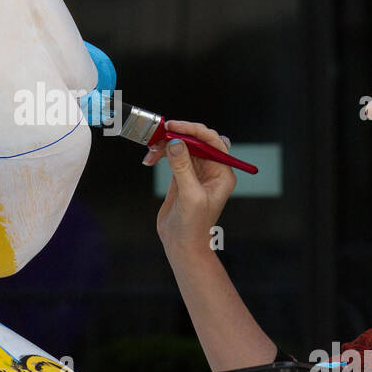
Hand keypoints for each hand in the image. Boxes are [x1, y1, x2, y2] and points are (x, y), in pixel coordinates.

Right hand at [146, 120, 236, 254]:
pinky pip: (172, 156)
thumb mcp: (190, 196)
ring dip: (166, 144)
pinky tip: (150, 159)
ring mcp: (195, 172)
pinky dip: (160, 154)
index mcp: (222, 172)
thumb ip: (183, 168)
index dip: (193, 130)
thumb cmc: (194, 226)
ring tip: (151, 150)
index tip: (174, 126)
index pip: (211, 141)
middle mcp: (211, 169)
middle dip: (178, 134)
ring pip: (182, 146)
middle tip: (159, 135)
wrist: (182, 246)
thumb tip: (175, 143)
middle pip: (196, 140)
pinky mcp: (181, 176)